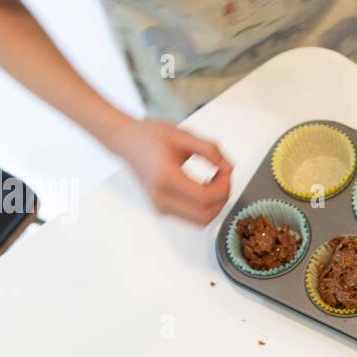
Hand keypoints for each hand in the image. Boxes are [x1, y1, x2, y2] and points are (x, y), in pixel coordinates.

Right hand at [106, 119, 231, 224]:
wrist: (127, 142)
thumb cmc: (151, 136)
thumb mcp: (184, 135)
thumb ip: (210, 150)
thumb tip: (229, 168)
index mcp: (166, 178)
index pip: (205, 198)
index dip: (224, 187)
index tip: (226, 171)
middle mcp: (161, 197)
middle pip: (205, 215)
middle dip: (222, 198)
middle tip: (223, 177)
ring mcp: (160, 206)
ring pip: (201, 220)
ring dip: (215, 205)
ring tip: (214, 182)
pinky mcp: (162, 209)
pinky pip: (192, 217)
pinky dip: (205, 206)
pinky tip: (204, 187)